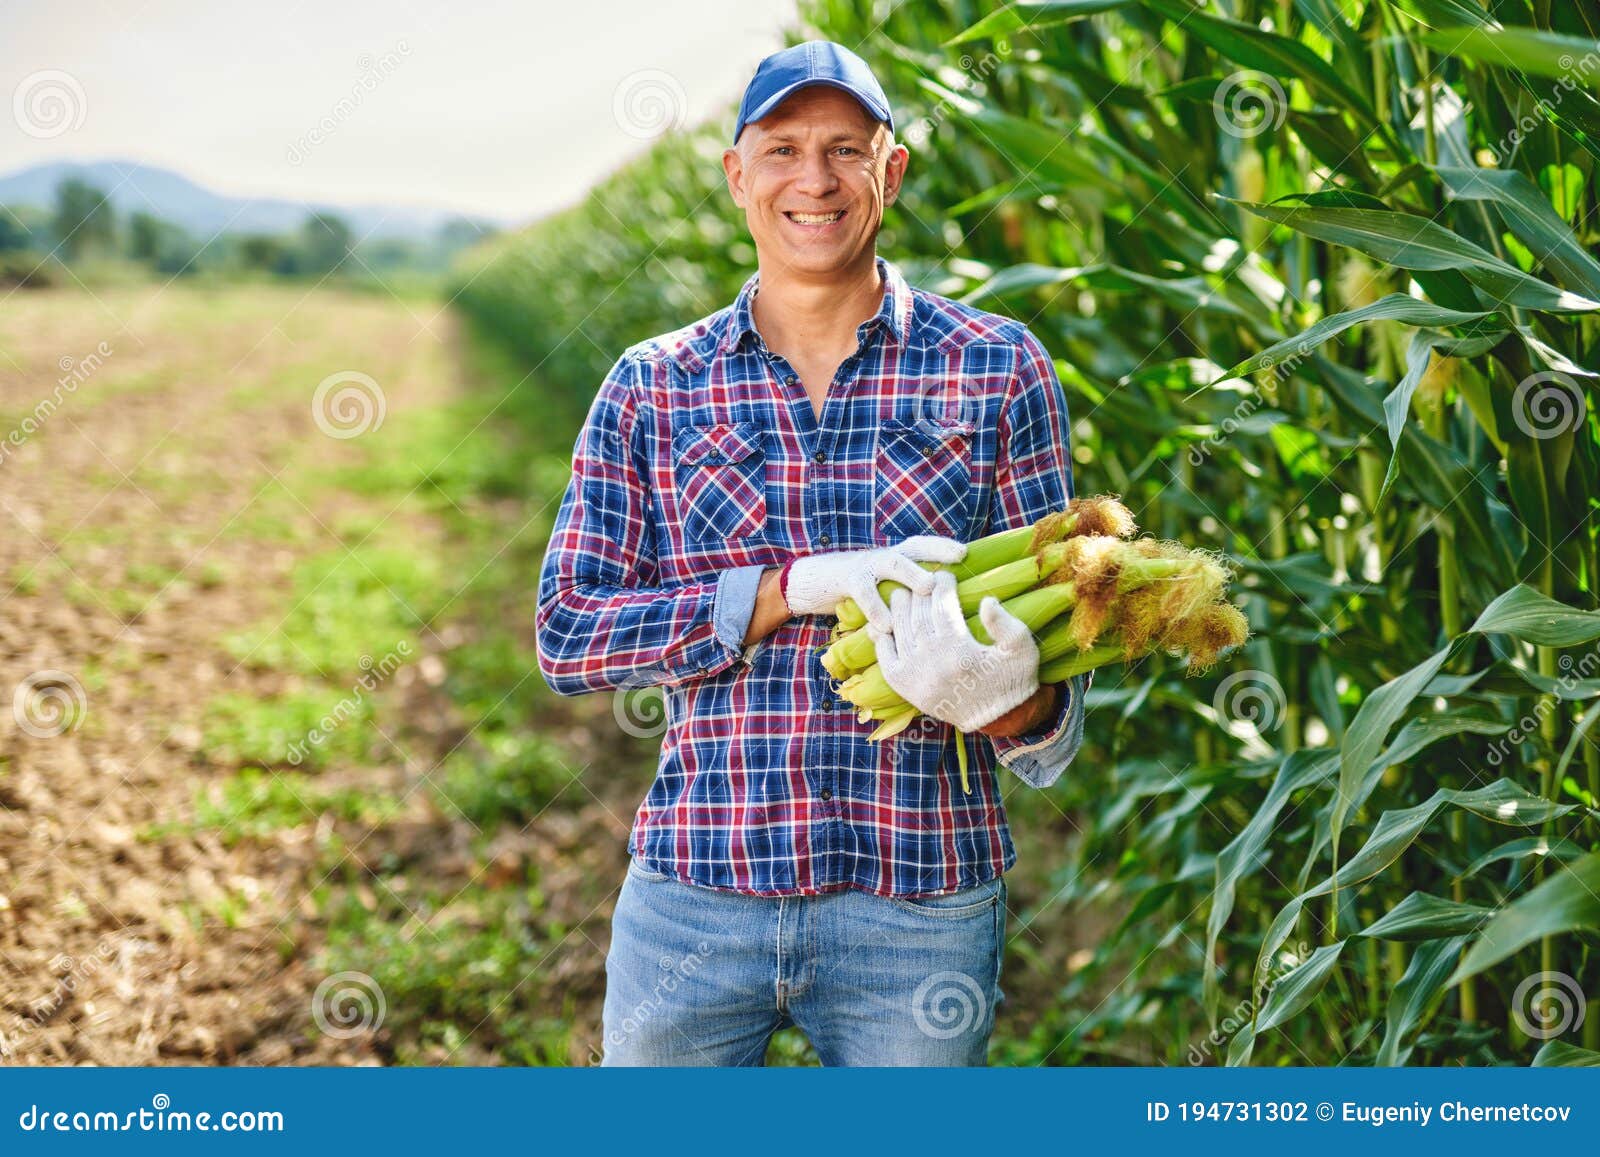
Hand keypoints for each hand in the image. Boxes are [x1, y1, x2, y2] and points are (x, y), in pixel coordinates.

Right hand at [784, 535, 965, 632]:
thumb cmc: (851, 591)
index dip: (942, 546)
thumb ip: (902, 594)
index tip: (964, 552)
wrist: (808, 582)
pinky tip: (887, 625)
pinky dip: (876, 608)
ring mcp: (864, 565)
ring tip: (928, 588)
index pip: (921, 546)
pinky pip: (863, 592)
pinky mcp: (845, 579)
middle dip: (936, 551)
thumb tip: (933, 609)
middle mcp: (881, 557)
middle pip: (912, 548)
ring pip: (891, 563)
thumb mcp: (880, 587)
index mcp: (892, 558)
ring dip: (911, 573)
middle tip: (957, 559)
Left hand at [868, 570, 1040, 731]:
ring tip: (903, 593)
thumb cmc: (1012, 680)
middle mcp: (933, 663)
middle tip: (922, 578)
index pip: (943, 607)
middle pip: (918, 616)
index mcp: (960, 652)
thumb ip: (1006, 625)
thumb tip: (987, 600)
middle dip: (919, 593)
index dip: (942, 586)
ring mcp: (915, 676)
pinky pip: (886, 658)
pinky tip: (883, 624)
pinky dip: (882, 639)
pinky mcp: (905, 687)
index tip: (945, 574)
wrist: (997, 718)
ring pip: (900, 632)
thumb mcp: (1021, 650)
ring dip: (899, 610)